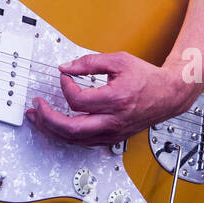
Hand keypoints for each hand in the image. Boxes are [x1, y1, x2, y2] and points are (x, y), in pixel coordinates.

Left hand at [24, 52, 199, 146]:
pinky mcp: (112, 138)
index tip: (64, 76)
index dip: (65, 86)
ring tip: (38, 117)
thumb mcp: (119, 61)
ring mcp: (112, 133)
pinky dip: (66, 134)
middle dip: (47, 119)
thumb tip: (66, 67)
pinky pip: (83, 142)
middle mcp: (113, 120)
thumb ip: (89, 62)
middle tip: (36, 106)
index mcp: (115, 100)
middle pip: (71, 129)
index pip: (77, 100)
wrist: (168, 95)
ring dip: (52, 129)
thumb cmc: (146, 78)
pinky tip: (56, 125)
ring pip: (75, 140)